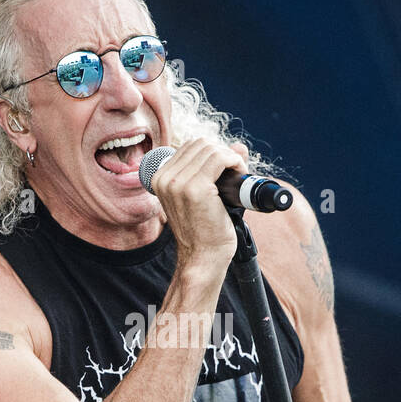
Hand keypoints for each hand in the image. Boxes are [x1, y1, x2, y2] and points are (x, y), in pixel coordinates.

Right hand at [149, 138, 247, 274]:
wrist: (203, 257)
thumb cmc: (205, 230)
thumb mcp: (205, 194)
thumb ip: (218, 168)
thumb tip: (240, 145)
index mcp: (160, 178)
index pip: (190, 146)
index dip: (213, 152)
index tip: (225, 169)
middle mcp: (165, 178)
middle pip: (201, 144)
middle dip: (222, 153)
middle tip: (234, 173)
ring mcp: (178, 183)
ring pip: (211, 149)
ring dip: (230, 158)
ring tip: (237, 176)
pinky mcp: (195, 188)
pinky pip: (220, 158)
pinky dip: (234, 162)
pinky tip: (239, 173)